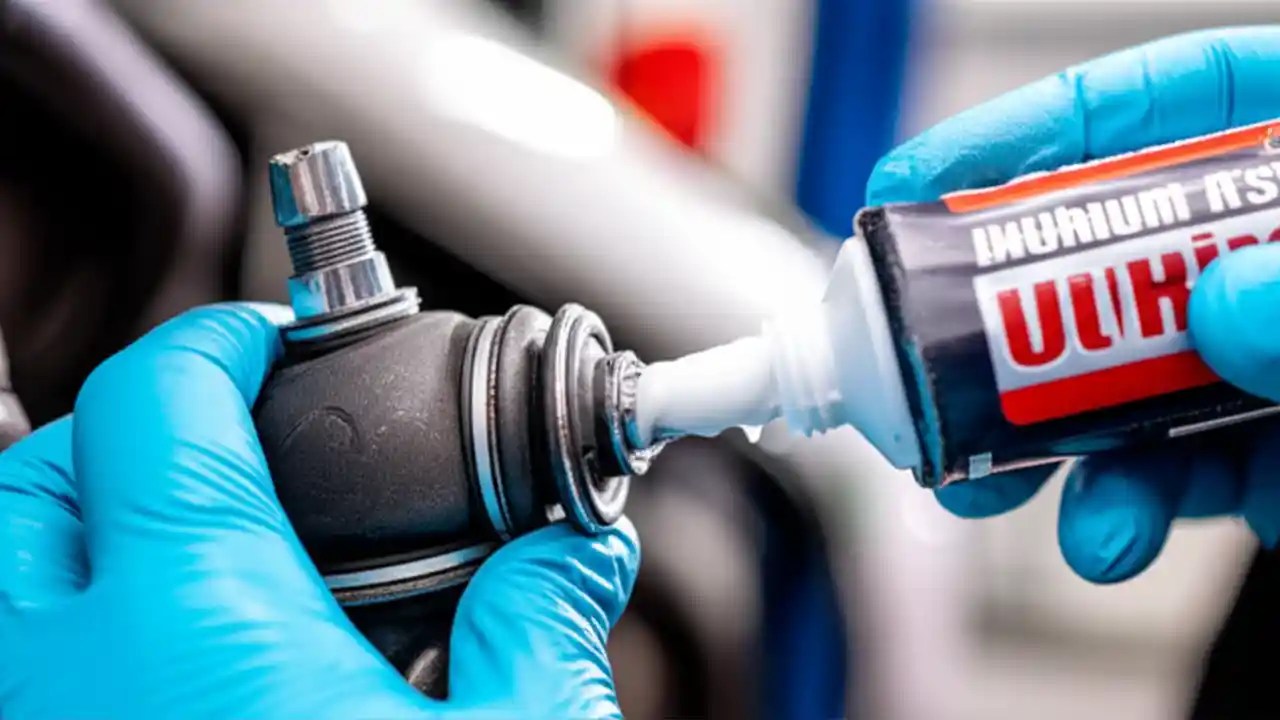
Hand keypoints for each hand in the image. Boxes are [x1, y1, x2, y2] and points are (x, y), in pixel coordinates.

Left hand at [0, 304, 637, 718]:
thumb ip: (541, 630)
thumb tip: (566, 561)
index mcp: (201, 635)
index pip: (163, 402)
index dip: (223, 341)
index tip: (271, 344)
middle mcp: (82, 686)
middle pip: (34, 482)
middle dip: (119, 428)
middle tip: (216, 433)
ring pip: (9, 585)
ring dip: (81, 531)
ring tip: (191, 538)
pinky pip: (39, 668)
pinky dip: (87, 631)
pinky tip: (187, 649)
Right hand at [866, 27, 1279, 582]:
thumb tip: (1225, 304)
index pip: (1125, 115)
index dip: (1008, 141)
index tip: (908, 187)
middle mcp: (1250, 254)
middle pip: (1083, 268)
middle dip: (993, 337)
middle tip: (925, 380)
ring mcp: (1257, 355)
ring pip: (1112, 390)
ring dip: (1053, 456)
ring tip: (1033, 504)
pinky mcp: (1272, 448)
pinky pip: (1185, 474)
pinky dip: (1143, 512)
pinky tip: (1137, 532)